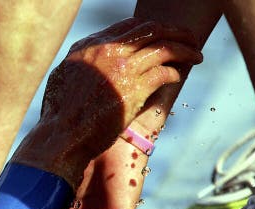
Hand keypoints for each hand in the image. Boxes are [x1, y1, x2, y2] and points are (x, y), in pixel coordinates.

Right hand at [13, 17, 201, 184]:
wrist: (61, 137)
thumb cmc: (58, 116)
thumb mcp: (63, 79)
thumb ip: (83, 64)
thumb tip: (93, 63)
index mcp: (89, 46)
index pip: (128, 26)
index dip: (150, 28)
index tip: (161, 36)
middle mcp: (107, 52)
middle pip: (152, 29)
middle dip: (175, 32)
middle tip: (188, 39)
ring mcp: (122, 69)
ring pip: (164, 48)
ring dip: (185, 50)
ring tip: (196, 55)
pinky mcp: (134, 89)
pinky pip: (164, 72)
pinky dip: (174, 73)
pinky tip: (177, 76)